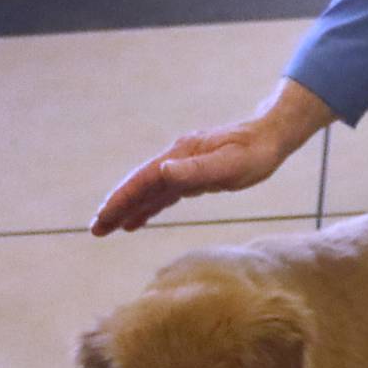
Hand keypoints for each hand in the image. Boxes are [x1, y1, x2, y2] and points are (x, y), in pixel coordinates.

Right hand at [91, 79, 333, 234]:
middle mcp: (177, 159)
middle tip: (95, 230)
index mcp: (180, 155)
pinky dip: (148, 207)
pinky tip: (138, 220)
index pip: (143, 180)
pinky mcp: (193, 174)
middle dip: (116, 207)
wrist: (271, 137)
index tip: (102, 218)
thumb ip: (196, 170)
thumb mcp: (229, 164)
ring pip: (149, 191)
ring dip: (128, 208)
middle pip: (139, 185)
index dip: (121, 199)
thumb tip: (162, 172)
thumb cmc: (254, 152)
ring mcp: (183, 165)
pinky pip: (164, 194)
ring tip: (109, 229)